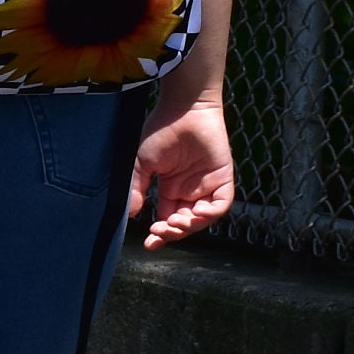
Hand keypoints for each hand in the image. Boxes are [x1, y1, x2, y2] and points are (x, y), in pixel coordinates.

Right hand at [129, 98, 234, 246]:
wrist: (183, 109)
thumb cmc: (161, 130)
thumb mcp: (143, 163)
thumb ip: (138, 189)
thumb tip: (131, 216)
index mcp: (172, 189)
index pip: (167, 219)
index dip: (160, 235)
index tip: (149, 245)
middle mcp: (190, 190)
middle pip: (185, 223)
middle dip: (172, 233)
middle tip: (159, 231)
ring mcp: (207, 185)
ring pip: (203, 219)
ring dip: (189, 226)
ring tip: (175, 223)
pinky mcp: (223, 178)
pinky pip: (221, 205)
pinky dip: (209, 214)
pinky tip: (195, 213)